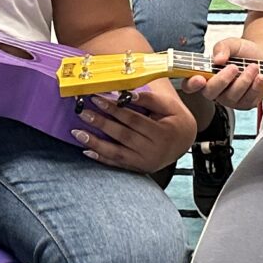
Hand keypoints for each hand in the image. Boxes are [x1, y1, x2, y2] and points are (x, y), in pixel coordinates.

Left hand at [73, 76, 197, 173]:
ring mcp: (146, 162)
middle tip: (83, 112)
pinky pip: (117, 164)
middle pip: (123, 135)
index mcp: (164, 132)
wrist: (185, 140)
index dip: (114, 108)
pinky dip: (101, 158)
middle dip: (101, 123)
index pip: (133, 119)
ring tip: (77, 132)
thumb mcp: (167, 105)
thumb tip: (126, 94)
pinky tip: (86, 151)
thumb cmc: (174, 118)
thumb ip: (148, 99)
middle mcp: (155, 150)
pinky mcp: (139, 168)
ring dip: (95, 142)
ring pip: (117, 152)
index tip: (96, 98)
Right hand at [194, 36, 262, 110]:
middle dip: (222, 80)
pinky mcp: (246, 103)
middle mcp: (215, 90)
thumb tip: (218, 59)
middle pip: (210, 93)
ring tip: (254, 66)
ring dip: (244, 80)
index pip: (190, 85)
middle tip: (234, 67)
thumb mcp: (232, 44)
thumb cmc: (243, 52)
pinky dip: (255, 86)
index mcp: (205, 76)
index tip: (200, 78)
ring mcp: (230, 99)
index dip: (191, 84)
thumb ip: (222, 48)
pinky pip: (248, 99)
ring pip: (231, 96)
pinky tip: (260, 76)